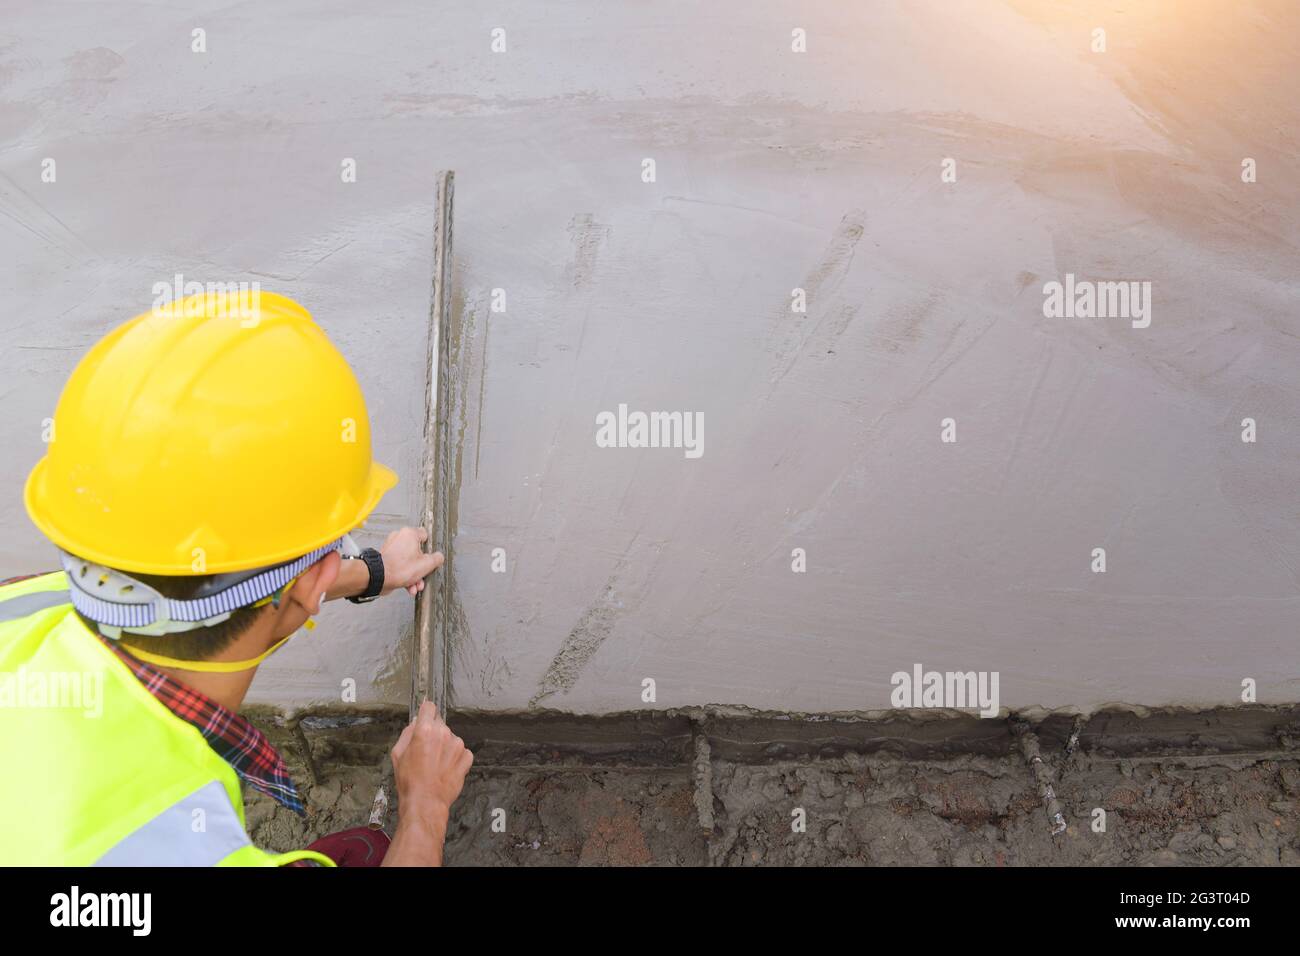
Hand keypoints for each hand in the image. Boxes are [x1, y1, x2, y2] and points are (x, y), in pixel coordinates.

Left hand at [380, 526, 444, 595]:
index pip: (425, 535)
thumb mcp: (426, 564)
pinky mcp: (386, 558)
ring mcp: (391, 548)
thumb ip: (437, 559)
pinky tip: (409, 586)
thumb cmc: (399, 568)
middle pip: (417, 552)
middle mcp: (399, 538)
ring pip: (408, 561)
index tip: (432, 557)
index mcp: (409, 534)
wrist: (379, 578)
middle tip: (424, 574)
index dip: (430, 548)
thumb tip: (439, 557)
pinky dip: (405, 575)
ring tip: (416, 585)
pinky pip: (400, 566)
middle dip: (421, 567)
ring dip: (414, 574)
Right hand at [384, 701, 472, 866]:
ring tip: (435, 764)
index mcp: (424, 731)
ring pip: (451, 738)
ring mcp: (457, 745)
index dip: (426, 712)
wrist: (425, 802)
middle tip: (426, 751)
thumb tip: (416, 723)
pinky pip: (461, 751)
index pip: (429, 707)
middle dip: (433, 733)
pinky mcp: (466, 757)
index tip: (426, 716)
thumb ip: (407, 734)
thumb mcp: (398, 754)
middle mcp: (443, 734)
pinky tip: (445, 768)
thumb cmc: (410, 781)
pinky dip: (455, 758)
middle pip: (440, 724)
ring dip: (445, 747)